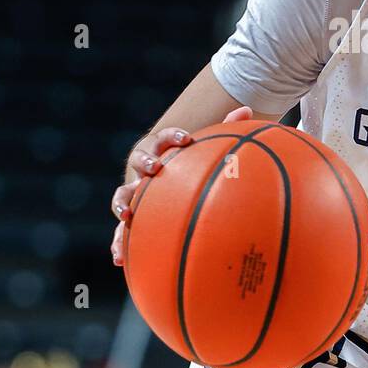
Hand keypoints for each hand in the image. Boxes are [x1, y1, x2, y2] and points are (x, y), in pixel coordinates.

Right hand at [109, 106, 252, 265]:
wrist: (168, 181)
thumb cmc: (192, 163)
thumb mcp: (209, 149)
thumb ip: (228, 128)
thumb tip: (248, 109)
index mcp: (162, 151)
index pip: (164, 139)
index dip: (173, 137)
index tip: (187, 138)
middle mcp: (145, 170)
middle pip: (139, 162)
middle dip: (145, 164)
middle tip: (156, 168)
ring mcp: (135, 193)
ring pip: (122, 196)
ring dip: (122, 203)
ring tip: (127, 215)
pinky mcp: (133, 218)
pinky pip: (122, 231)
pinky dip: (120, 243)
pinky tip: (121, 259)